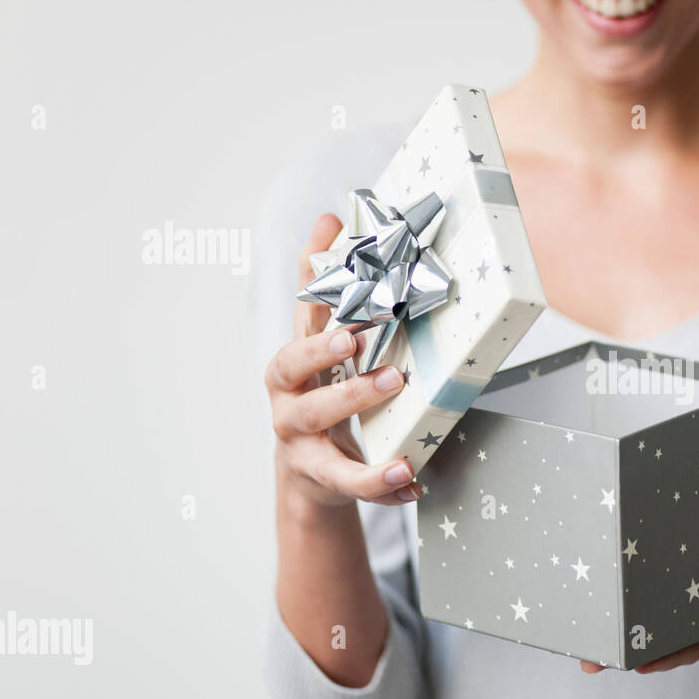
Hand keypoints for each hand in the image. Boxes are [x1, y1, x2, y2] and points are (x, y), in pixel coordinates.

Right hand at [265, 215, 422, 510]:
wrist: (309, 472)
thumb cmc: (323, 394)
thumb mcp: (324, 343)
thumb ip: (327, 289)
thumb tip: (330, 217)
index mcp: (294, 356)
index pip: (299, 318)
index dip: (315, 298)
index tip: (333, 283)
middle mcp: (287, 394)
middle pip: (294, 368)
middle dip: (328, 356)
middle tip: (366, 347)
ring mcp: (299, 437)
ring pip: (320, 423)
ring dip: (357, 406)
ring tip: (396, 397)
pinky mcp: (321, 474)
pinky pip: (351, 480)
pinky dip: (381, 482)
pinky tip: (411, 479)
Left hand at [579, 558, 698, 673]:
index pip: (693, 644)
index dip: (669, 654)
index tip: (645, 664)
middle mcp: (693, 625)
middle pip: (657, 641)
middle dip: (628, 650)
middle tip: (596, 655)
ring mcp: (674, 613)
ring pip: (639, 629)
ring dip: (610, 635)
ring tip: (579, 645)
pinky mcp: (658, 596)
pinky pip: (633, 607)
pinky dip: (610, 612)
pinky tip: (580, 613)